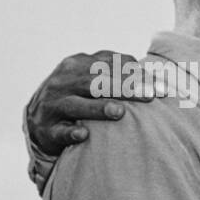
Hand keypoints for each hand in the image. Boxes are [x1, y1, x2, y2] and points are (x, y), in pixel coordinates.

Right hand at [27, 51, 145, 155]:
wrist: (39, 123)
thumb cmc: (78, 99)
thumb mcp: (93, 81)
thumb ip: (118, 74)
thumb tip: (156, 76)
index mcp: (76, 65)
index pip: (108, 65)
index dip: (135, 73)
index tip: (160, 87)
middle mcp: (62, 82)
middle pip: (95, 82)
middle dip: (124, 88)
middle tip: (150, 97)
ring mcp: (52, 105)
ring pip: (74, 104)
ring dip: (97, 108)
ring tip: (120, 112)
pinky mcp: (46, 129)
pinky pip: (59, 131)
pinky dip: (70, 132)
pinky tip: (84, 134)